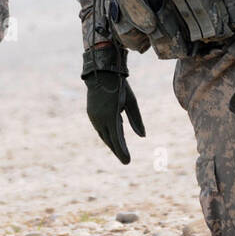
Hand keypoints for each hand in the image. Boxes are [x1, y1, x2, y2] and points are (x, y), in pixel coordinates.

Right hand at [82, 46, 144, 163]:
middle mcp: (100, 119)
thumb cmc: (119, 86)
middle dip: (117, 151)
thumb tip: (143, 136)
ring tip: (120, 152)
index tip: (128, 162)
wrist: (101, 73)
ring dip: (111, 144)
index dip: (122, 151)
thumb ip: (136, 119)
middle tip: (125, 161)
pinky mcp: (92, 115)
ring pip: (103, 136)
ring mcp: (94, 117)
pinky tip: (112, 138)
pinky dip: (106, 135)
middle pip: (109, 140)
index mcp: (110, 116)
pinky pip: (100, 129)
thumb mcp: (131, 102)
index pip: (117, 139)